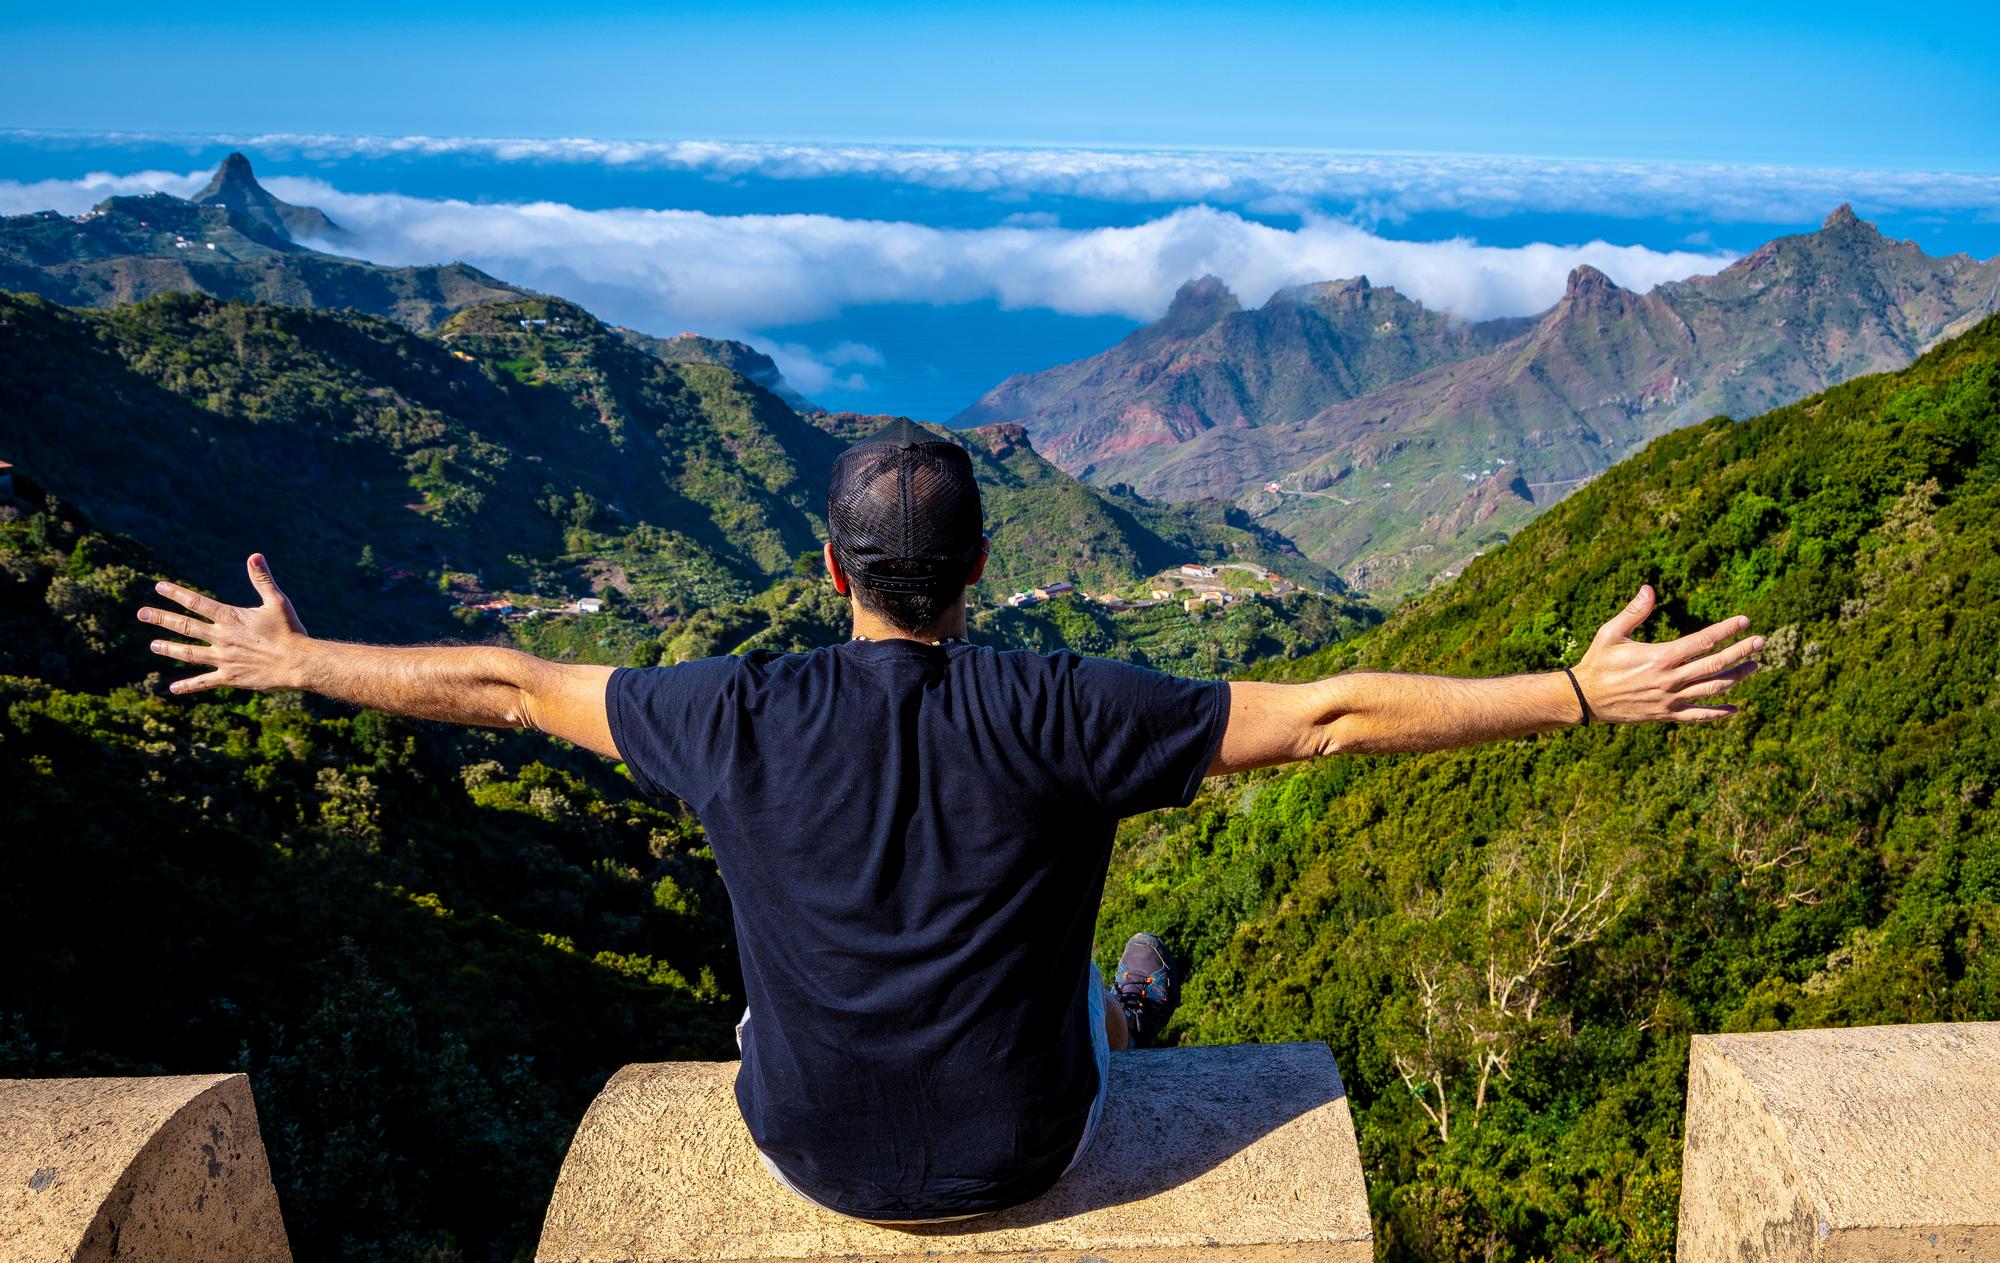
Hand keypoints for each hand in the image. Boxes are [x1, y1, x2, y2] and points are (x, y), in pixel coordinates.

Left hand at [138, 554, 312, 693]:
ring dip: (169, 648)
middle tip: (142, 613)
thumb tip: (254, 556)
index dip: (176, 594)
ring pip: (188, 653)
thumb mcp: (277, 601)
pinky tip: (173, 688)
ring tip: (153, 645)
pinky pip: (204, 681)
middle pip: (184, 626)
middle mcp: (221, 637)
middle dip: (161, 618)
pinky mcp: (230, 677)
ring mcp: (223, 659)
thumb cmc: (290, 630)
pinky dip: (188, 685)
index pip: (196, 602)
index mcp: (230, 618)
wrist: (298, 662)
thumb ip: (262, 579)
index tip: (159, 587)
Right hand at [1570, 585, 1760, 724]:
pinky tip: (1734, 708)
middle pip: (1715, 664)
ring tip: (1754, 667)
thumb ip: (1633, 612)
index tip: (1745, 621)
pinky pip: (1699, 716)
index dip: (1726, 630)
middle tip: (1761, 642)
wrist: (1585, 699)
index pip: (1702, 641)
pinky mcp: (1666, 715)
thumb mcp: (1610, 633)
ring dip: (1737, 677)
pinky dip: (1718, 713)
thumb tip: (1649, 589)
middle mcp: (1669, 679)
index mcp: (1659, 656)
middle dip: (1741, 652)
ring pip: (1713, 689)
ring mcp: (1670, 700)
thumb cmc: (1597, 662)